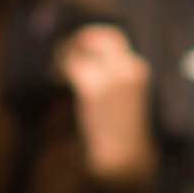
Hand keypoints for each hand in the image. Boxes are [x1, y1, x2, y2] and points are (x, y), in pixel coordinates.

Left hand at [61, 23, 156, 184]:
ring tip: (57, 69)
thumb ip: (114, 78)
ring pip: (78, 51)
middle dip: (75, 41)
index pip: (113, 37)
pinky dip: (60, 70)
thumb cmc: (124, 133)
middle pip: (95, 37)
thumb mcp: (128, 100)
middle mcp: (126, 67)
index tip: (77, 42)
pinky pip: (70, 68)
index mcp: (137, 70)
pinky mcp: (93, 89)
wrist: (124, 156)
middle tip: (61, 51)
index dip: (92, 36)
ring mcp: (110, 77)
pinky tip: (56, 79)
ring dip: (64, 56)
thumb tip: (85, 60)